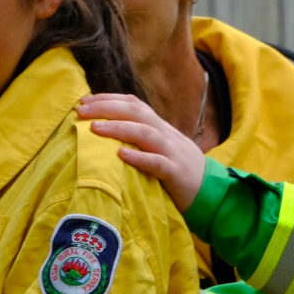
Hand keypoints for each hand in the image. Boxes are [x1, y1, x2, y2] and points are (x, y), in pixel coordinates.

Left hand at [78, 93, 206, 211]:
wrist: (212, 193)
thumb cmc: (179, 174)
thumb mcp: (160, 150)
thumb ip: (140, 140)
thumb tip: (107, 133)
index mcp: (160, 128)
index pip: (134, 105)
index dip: (109, 99)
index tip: (84, 102)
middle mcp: (166, 135)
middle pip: (136, 113)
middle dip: (107, 108)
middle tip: (81, 111)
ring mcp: (173, 153)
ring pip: (146, 133)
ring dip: (118, 128)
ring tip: (95, 128)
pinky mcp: (177, 174)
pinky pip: (158, 163)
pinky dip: (139, 158)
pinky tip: (121, 155)